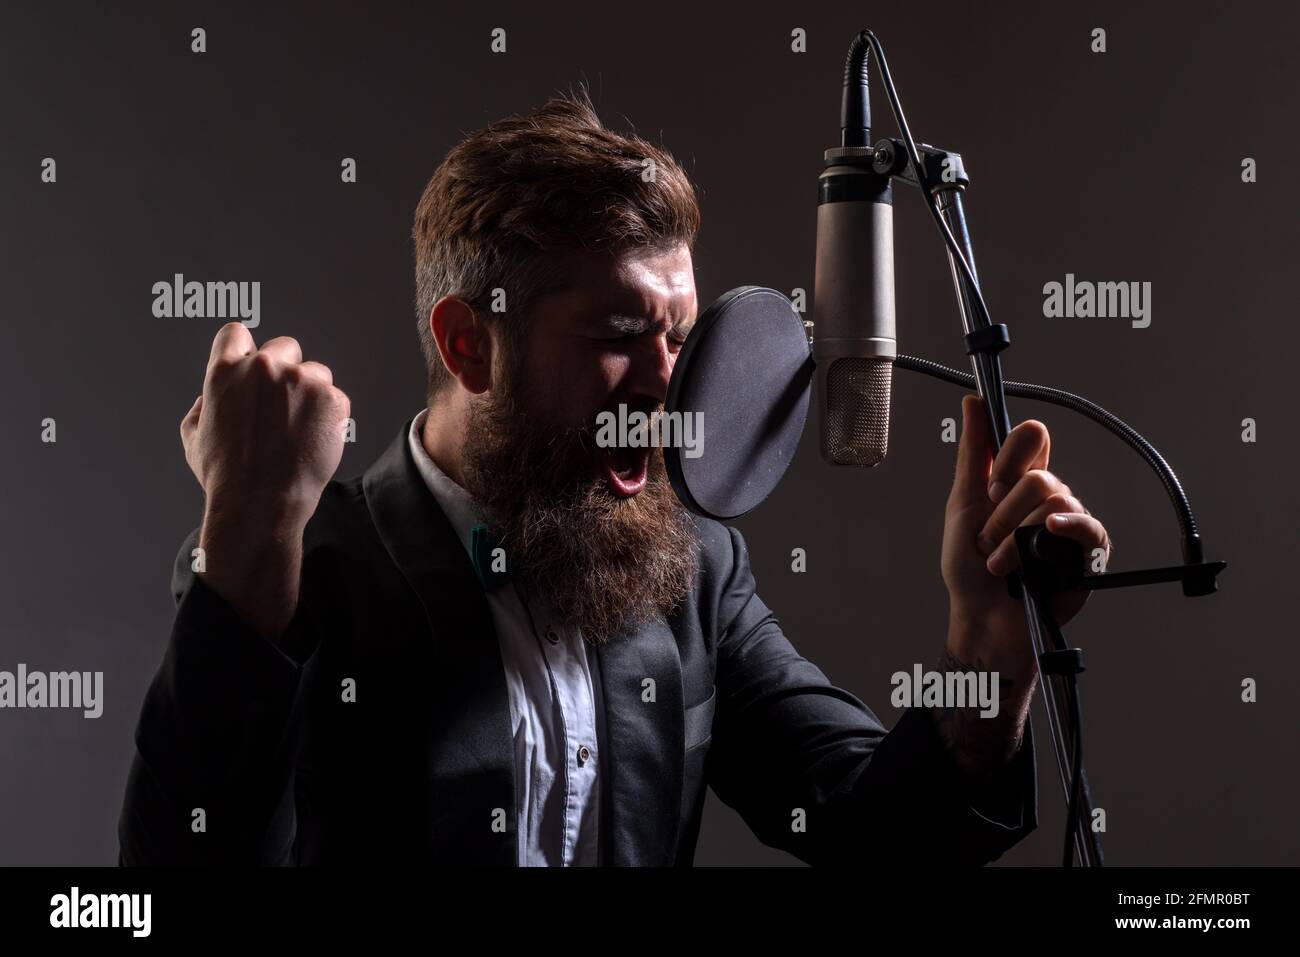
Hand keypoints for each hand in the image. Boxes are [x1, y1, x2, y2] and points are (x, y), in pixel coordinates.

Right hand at [179, 324, 349, 641]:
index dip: (244, 350)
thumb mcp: (193, 435)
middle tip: (282, 407)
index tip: (252, 366)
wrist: (261, 502)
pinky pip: (335, 397)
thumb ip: (204, 404)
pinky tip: (314, 438)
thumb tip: (212, 395)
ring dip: (310, 393)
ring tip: (298, 430)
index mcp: (225, 370)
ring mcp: (302, 380)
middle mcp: (264, 367)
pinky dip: (329, 415)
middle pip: (283, 347)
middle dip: (284, 371)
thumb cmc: (225, 475)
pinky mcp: (332, 398)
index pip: (235, 334)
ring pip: (314, 372)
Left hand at [941, 394, 1109, 679]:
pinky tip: (1045, 542)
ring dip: (1014, 538)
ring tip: (1002, 563)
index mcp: (1019, 480)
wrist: (983, 617)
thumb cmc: (969, 568)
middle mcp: (1049, 496)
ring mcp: (1070, 522)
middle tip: (987, 539)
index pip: (1032, 437)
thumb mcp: (962, 504)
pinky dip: (1060, 532)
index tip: (991, 486)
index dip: (1011, 456)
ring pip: (1054, 501)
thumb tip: (973, 401)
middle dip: (1002, 513)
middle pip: (1039, 474)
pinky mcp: (1088, 550)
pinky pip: (1084, 525)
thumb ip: (974, 453)